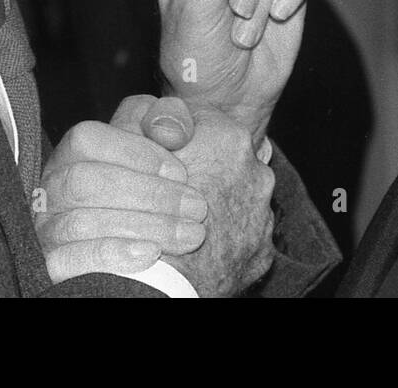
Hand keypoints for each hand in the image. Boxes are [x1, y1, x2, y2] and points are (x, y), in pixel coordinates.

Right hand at [34, 96, 207, 283]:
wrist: (160, 244)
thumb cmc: (162, 182)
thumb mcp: (170, 139)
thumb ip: (171, 119)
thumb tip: (167, 128)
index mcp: (75, 150)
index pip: (88, 139)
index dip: (134, 152)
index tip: (181, 172)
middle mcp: (54, 186)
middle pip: (84, 182)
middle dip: (147, 195)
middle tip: (196, 208)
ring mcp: (48, 226)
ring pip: (79, 223)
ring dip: (141, 227)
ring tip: (188, 236)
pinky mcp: (53, 264)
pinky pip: (69, 260)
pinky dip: (112, 256)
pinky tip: (151, 254)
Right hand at [152, 102, 276, 296]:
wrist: (162, 277)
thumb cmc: (144, 207)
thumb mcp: (135, 145)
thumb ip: (152, 120)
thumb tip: (165, 119)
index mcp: (228, 136)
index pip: (206, 122)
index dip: (182, 137)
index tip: (167, 155)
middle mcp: (256, 170)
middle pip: (229, 160)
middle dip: (208, 171)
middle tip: (178, 189)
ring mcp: (262, 213)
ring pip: (239, 199)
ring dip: (219, 206)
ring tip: (186, 221)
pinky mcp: (261, 251)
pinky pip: (243, 237)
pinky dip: (226, 240)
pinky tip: (199, 246)